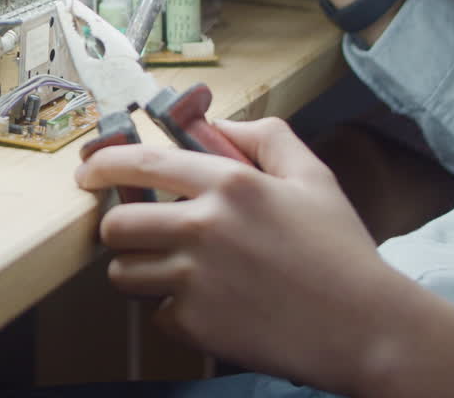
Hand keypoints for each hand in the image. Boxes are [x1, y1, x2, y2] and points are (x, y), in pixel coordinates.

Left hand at [76, 118, 401, 391]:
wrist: (366, 329)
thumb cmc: (341, 253)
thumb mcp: (313, 178)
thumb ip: (266, 138)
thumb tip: (222, 124)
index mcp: (228, 183)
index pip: (139, 163)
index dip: (102, 166)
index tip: (87, 175)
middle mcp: (203, 226)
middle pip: (116, 225)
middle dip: (118, 231)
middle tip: (138, 237)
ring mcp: (195, 278)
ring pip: (124, 272)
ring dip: (140, 272)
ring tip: (175, 273)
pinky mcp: (196, 323)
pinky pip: (157, 314)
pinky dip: (175, 313)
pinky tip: (213, 307)